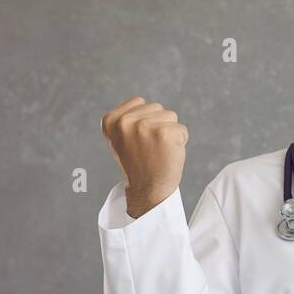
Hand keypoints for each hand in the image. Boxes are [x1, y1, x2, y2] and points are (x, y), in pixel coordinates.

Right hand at [101, 96, 188, 217]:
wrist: (146, 190)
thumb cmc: (138, 163)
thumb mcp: (122, 138)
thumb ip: (128, 118)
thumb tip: (144, 104)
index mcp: (111, 120)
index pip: (139, 103)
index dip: (144, 122)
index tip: (137, 142)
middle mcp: (125, 121)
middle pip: (157, 107)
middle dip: (158, 126)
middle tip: (149, 149)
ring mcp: (144, 126)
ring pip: (170, 116)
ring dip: (169, 133)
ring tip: (158, 151)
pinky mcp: (164, 133)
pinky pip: (182, 130)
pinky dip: (180, 142)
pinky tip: (168, 155)